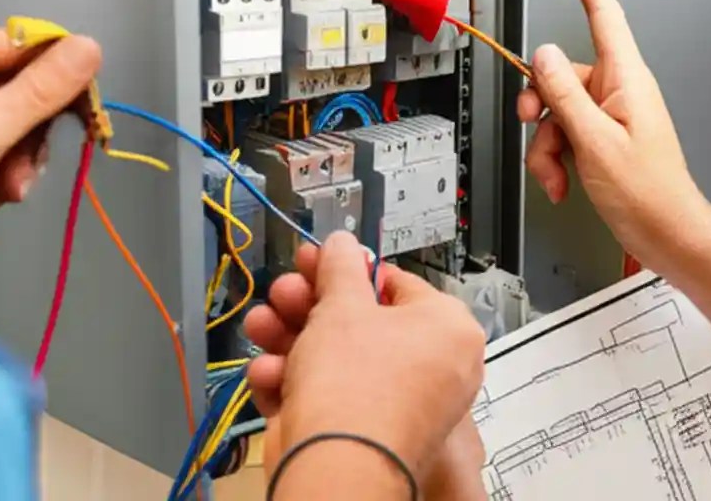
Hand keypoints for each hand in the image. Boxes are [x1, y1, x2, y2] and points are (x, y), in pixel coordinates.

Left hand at [0, 30, 101, 257]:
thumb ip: (41, 90)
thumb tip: (85, 51)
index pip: (14, 44)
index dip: (56, 70)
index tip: (87, 95)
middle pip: (14, 90)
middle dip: (28, 134)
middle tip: (31, 158)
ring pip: (7, 125)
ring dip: (15, 161)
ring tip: (4, 187)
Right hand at [245, 233, 487, 497]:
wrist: (337, 467)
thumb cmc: (357, 383)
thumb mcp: (342, 305)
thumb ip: (340, 267)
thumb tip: (343, 243)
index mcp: (449, 329)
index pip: (398, 284)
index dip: (348, 270)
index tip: (313, 261)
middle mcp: (434, 369)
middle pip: (362, 322)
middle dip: (309, 304)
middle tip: (282, 292)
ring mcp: (399, 406)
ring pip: (338, 360)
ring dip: (290, 339)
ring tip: (261, 326)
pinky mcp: (364, 435)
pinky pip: (329, 397)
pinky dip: (295, 383)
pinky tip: (268, 373)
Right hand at [517, 0, 710, 260]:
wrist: (668, 234)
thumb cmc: (647, 194)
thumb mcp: (594, 141)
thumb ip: (564, 94)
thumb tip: (543, 55)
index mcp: (626, 79)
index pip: (603, 13)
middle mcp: (620, 90)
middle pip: (560, 74)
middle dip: (540, 107)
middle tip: (537, 128)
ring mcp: (612, 114)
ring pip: (557, 109)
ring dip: (546, 144)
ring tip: (559, 173)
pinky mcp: (605, 137)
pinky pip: (564, 133)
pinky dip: (556, 158)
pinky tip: (564, 181)